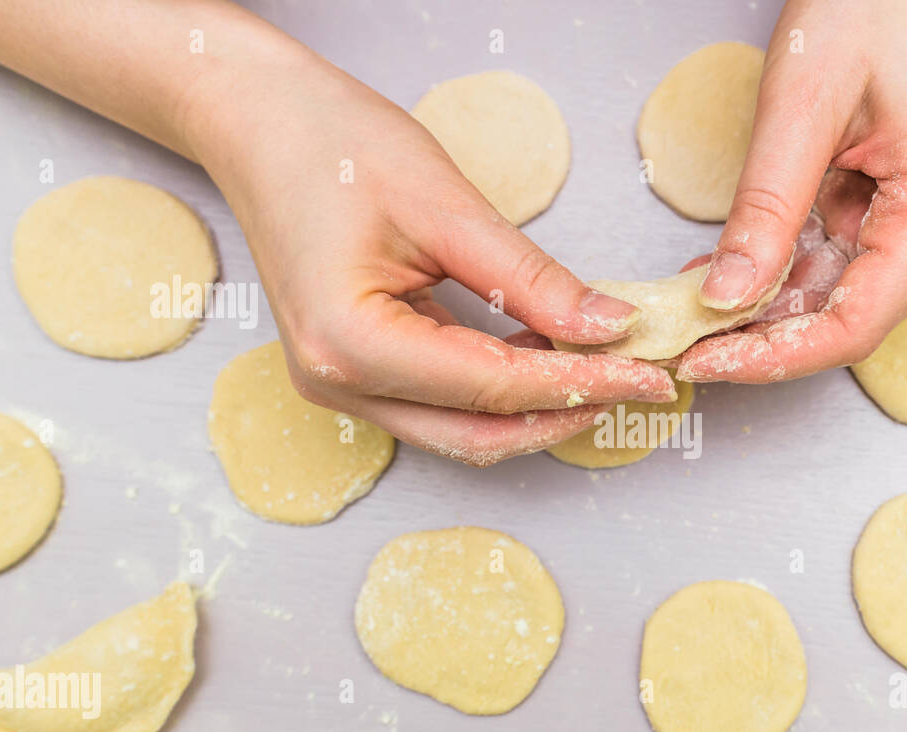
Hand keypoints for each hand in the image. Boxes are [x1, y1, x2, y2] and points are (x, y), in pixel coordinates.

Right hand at [186, 23, 674, 465]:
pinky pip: (443, 404)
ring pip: (463, 431)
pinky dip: (502, 391)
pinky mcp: (355, 373)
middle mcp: (338, 384)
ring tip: (605, 369)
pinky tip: (550, 358)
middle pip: (479, 434)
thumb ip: (531, 281)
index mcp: (349, 344)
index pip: (495, 386)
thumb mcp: (446, 206)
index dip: (583, 383)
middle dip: (566, 413)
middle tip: (639, 382)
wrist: (256, 122)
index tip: (650, 372)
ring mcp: (342, 386)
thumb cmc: (332, 144)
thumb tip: (608, 328)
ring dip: (537, 409)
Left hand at [677, 0, 906, 383]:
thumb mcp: (806, 102)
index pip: (853, 325)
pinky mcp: (890, 208)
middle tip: (676, 342)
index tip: (704, 361)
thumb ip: (767, 206)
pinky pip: (826, 258)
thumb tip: (726, 295)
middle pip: (840, 319)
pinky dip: (770, 269)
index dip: (774, 357)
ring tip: (683, 311)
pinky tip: (717, 272)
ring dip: (756, 307)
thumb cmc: (882, 1)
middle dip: (757, 338)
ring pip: (827, 295)